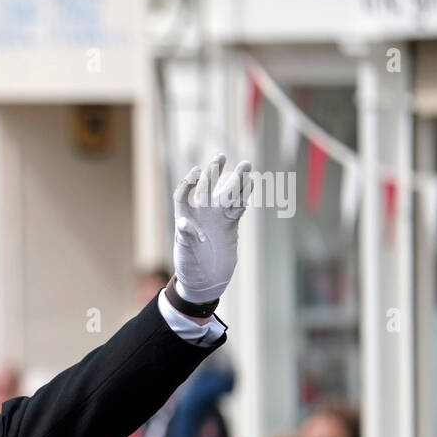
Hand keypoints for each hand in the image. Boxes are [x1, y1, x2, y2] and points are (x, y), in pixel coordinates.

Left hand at [172, 154, 252, 302]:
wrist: (206, 280)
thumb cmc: (190, 266)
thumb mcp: (184, 254)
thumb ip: (184, 238)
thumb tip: (183, 223)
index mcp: (184, 217)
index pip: (183, 194)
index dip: (187, 183)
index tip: (195, 173)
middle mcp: (201, 214)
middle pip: (207, 188)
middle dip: (214, 173)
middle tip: (221, 156)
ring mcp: (217, 218)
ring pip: (228, 194)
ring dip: (236, 180)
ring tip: (246, 165)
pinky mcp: (231, 225)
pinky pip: (239, 207)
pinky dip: (245, 196)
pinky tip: (252, 183)